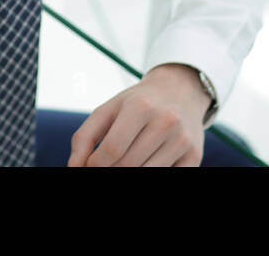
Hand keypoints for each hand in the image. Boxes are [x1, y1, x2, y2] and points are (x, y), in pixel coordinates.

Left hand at [67, 63, 209, 166]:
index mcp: (140, 106)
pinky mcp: (195, 155)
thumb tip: (74, 168)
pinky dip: (151, 173)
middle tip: (109, 163)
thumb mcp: (108, 110)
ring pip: (147, 174)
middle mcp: (166, 121)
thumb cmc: (137, 104)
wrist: (180, 91)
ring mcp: (182, 139)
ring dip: (130, 173)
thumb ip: (84, 137)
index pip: (112, 149)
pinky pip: (167, 177)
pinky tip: (147, 161)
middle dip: (111, 170)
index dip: (95, 164)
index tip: (92, 164)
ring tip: (126, 161)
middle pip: (128, 165)